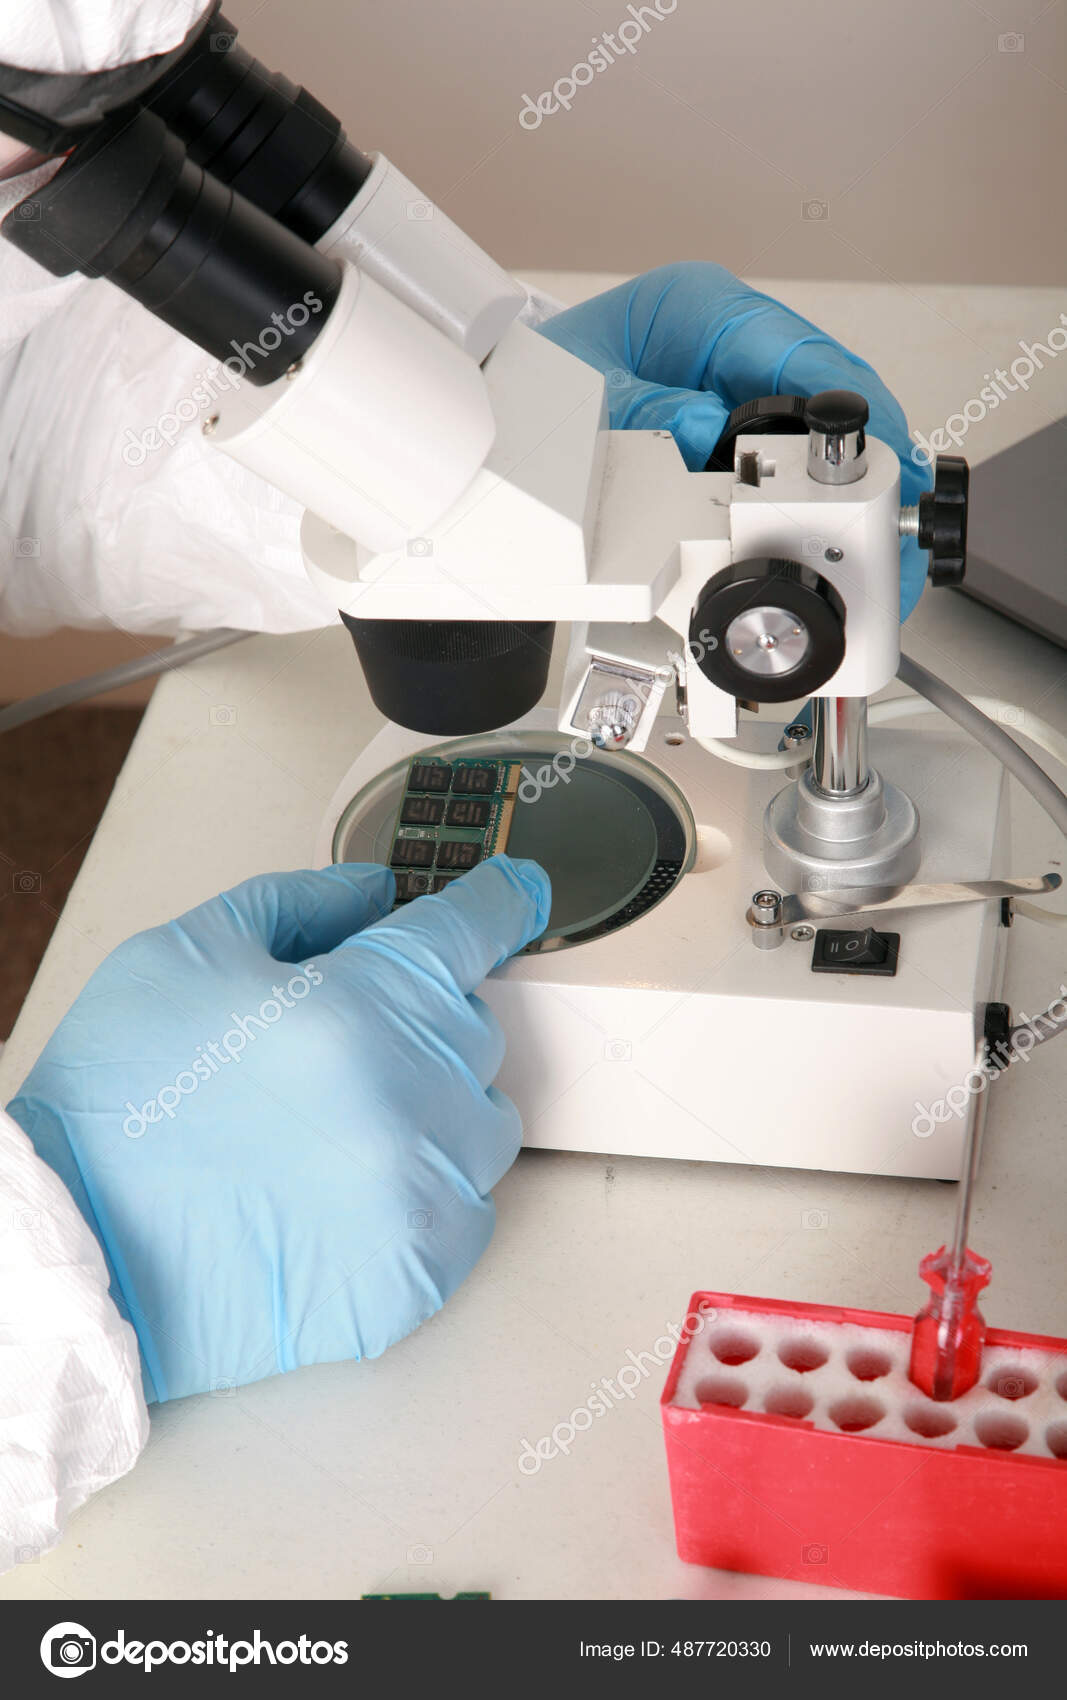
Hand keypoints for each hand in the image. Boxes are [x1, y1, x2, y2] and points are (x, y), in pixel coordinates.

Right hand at [8, 857, 549, 1402]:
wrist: (73, 1252)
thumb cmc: (118, 1100)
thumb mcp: (185, 955)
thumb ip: (296, 904)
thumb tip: (373, 894)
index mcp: (367, 1004)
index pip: (474, 928)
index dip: (500, 900)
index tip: (517, 893)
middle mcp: (416, 1098)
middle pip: (477, 1029)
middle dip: (423, 1019)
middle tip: (341, 1043)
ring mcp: (423, 1195)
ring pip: (485, 1124)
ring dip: (435, 1107)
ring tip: (341, 1124)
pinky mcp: (416, 1277)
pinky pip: (470, 1212)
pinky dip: (428, 1192)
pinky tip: (349, 1191)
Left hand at [538, 262, 930, 618]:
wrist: (507, 403)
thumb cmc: (541, 379)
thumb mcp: (580, 393)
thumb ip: (639, 413)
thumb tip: (698, 426)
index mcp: (702, 308)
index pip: (798, 350)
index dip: (850, 406)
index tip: (880, 452)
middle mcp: (729, 339)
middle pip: (825, 391)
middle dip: (864, 451)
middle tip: (888, 510)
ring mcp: (736, 380)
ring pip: (813, 429)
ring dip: (841, 479)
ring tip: (867, 531)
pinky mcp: (732, 421)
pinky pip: (785, 455)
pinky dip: (806, 492)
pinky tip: (826, 525)